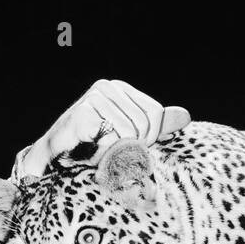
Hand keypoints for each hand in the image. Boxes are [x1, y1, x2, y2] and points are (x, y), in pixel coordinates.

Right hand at [18, 79, 189, 177]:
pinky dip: (105, 152)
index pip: (155, 113)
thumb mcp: (131, 134)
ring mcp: (94, 97)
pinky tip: (92, 149)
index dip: (149, 136)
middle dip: (134, 144)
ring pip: (129, 132)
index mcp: (121, 89)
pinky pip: (112, 138)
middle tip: (113, 149)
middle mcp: (108, 87)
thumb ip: (156, 125)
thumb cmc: (93, 146)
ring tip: (101, 149)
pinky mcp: (83, 112)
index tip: (131, 144)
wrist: (58, 157)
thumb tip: (186, 116)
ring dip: (117, 150)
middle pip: (144, 123)